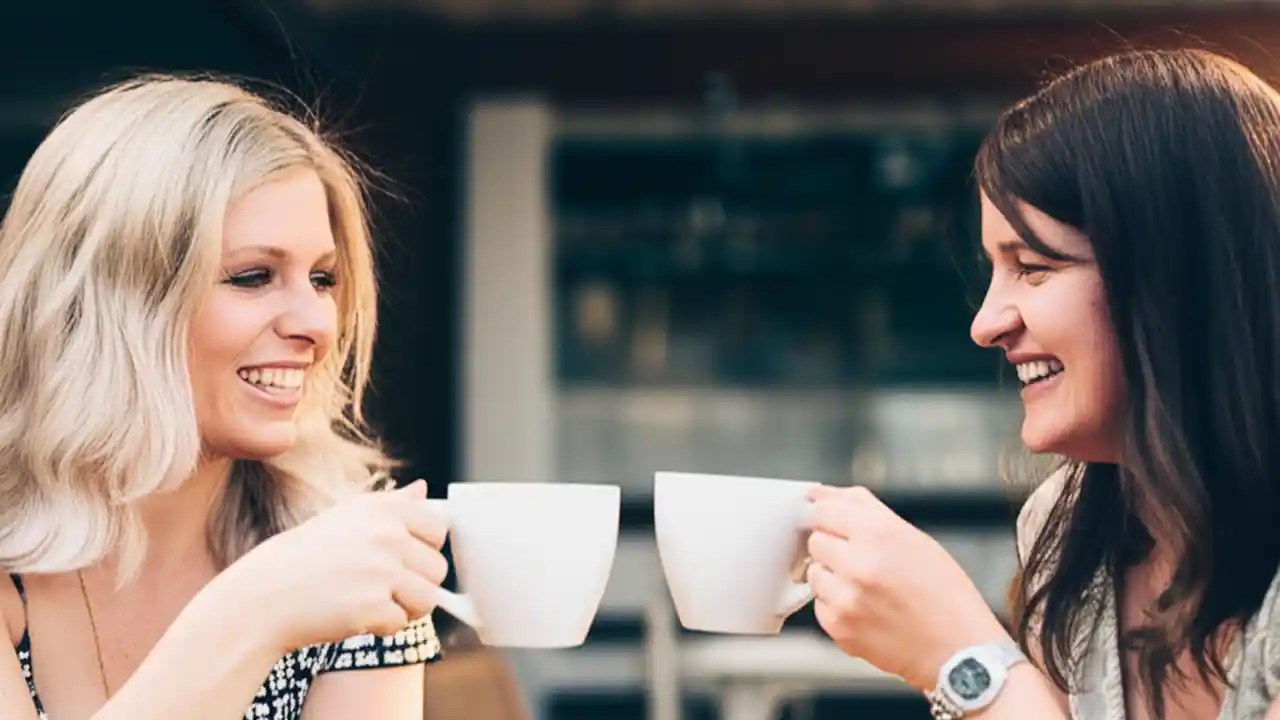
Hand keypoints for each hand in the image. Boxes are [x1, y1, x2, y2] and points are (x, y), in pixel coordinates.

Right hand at [218, 480, 448, 653]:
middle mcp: (387, 535)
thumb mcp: (347, 517)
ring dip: (405, 609)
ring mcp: (382, 570)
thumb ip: (393, 505)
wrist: (265, 595)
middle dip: (416, 584)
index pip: (438, 529)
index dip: (424, 550)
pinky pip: (401, 623)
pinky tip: (354, 616)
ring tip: (372, 602)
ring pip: (428, 598)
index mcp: (385, 509)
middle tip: (381, 587)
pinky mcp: (374, 604)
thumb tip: (424, 490)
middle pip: (438, 569)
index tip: (400, 559)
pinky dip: (381, 627)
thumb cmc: (305, 557)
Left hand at [805, 484, 1010, 690]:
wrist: (959, 651)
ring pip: (814, 574)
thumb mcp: (913, 537)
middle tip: (862, 560)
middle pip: (816, 540)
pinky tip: (867, 610)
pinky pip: (820, 605)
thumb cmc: (943, 591)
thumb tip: (817, 493)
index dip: (826, 515)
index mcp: (879, 533)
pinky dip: (836, 605)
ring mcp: (846, 598)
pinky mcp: (840, 628)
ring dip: (832, 577)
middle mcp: (859, 563)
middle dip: (833, 547)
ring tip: (868, 588)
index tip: (830, 521)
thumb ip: (862, 508)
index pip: (822, 509)